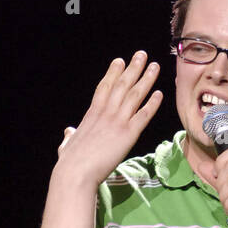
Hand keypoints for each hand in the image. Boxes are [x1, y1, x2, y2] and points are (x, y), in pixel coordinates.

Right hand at [55, 51, 162, 184]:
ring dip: (146, 79)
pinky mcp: (128, 134)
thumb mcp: (68, 144)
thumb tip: (69, 131)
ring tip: (154, 66)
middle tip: (141, 54)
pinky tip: (160, 93)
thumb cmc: (70, 162)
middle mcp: (106, 113)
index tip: (121, 61)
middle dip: (133, 68)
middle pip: (122, 85)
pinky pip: (143, 115)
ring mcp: (117, 122)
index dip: (114, 73)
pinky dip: (152, 104)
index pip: (105, 87)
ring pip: (134, 95)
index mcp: (92, 113)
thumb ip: (70, 136)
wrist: (76, 172)